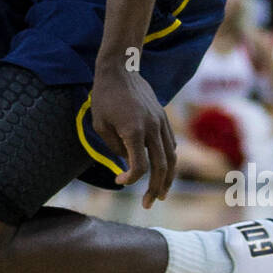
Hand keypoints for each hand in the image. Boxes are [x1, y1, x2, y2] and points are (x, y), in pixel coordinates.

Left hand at [90, 63, 175, 208]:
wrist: (121, 68)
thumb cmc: (104, 96)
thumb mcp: (100, 124)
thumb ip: (115, 147)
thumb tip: (128, 161)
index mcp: (134, 131)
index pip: (139, 167)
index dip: (130, 179)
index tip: (118, 180)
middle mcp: (152, 128)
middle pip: (161, 167)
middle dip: (155, 189)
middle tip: (148, 204)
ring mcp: (161, 122)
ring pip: (171, 157)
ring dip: (167, 178)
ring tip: (161, 194)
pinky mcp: (164, 117)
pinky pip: (171, 144)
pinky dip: (169, 160)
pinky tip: (163, 170)